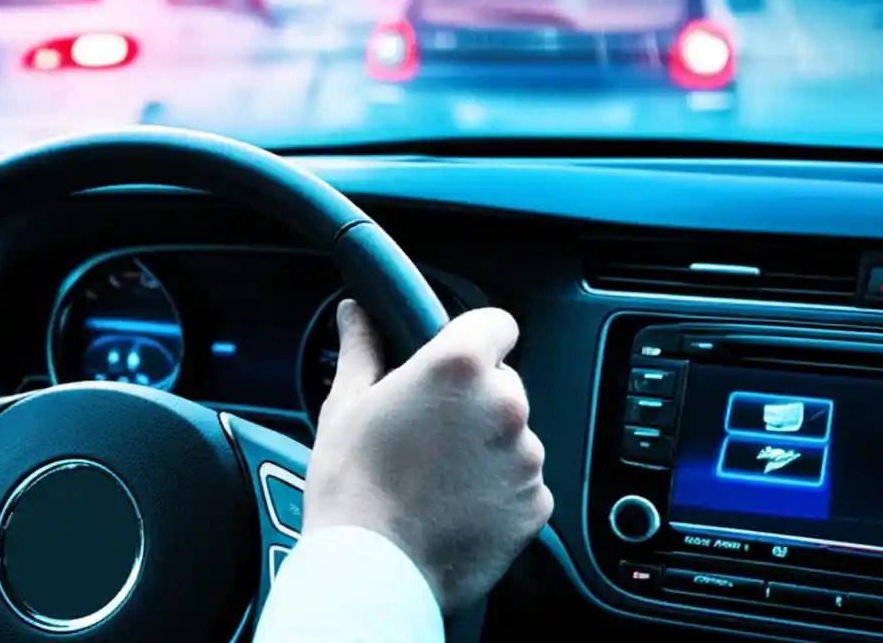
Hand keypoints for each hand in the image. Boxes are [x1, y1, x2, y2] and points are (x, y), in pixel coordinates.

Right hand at [304, 301, 551, 612]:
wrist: (373, 569)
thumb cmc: (353, 486)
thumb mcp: (346, 405)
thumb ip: (362, 347)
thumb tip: (356, 312)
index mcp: (459, 367)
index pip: (496, 323)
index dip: (474, 338)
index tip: (454, 359)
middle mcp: (504, 405)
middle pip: (502, 383)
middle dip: (474, 400)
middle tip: (429, 431)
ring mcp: (526, 457)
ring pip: (513, 435)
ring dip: (486, 447)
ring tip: (438, 476)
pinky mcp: (536, 503)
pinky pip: (522, 483)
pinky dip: (498, 491)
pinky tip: (456, 506)